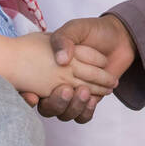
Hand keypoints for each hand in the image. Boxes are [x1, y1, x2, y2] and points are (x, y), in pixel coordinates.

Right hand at [23, 15, 137, 123]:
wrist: (118, 38)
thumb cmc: (92, 31)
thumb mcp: (74, 29)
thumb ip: (64, 39)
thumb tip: (62, 60)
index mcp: (46, 68)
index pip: (29, 88)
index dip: (26, 98)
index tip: (31, 95)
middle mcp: (56, 85)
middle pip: (47, 107)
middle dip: (55, 103)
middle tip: (66, 89)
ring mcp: (72, 94)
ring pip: (64, 114)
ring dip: (73, 106)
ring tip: (85, 91)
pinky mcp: (87, 101)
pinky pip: (81, 116)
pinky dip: (86, 111)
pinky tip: (93, 98)